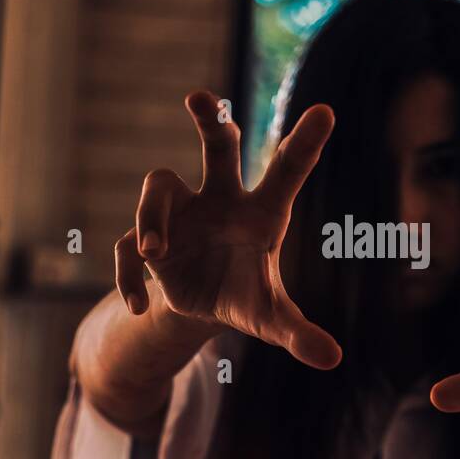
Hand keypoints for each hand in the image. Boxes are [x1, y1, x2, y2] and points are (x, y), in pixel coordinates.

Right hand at [114, 90, 341, 369]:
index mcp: (261, 212)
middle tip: (200, 98)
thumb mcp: (272, 320)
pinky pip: (126, 246)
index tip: (326, 111)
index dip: (305, 143)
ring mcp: (181, 215)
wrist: (203, 308)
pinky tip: (140, 306)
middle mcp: (219, 200)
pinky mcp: (147, 243)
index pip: (286, 172)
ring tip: (154, 252)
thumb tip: (332, 359)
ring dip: (152, 216)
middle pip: (218, 147)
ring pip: (159, 187)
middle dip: (211, 122)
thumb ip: (300, 333)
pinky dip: (130, 274)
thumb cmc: (247, 297)